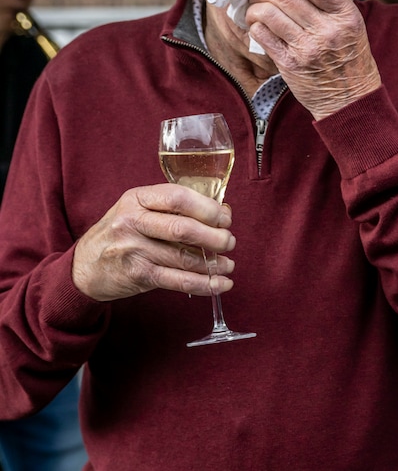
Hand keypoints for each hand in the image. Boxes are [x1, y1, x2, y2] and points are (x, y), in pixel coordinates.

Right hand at [72, 184, 235, 300]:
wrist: (84, 267)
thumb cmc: (122, 233)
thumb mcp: (139, 210)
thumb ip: (175, 209)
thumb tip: (223, 212)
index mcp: (137, 199)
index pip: (178, 197)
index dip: (208, 208)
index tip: (225, 218)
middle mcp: (132, 221)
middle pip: (183, 229)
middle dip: (215, 237)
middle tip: (229, 242)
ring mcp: (133, 249)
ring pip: (184, 257)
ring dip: (213, 264)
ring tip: (228, 265)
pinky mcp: (138, 275)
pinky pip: (178, 280)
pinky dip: (205, 284)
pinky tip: (221, 284)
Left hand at [245, 0, 381, 119]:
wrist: (352, 100)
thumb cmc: (350, 59)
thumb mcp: (351, 26)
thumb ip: (327, 4)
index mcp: (346, 15)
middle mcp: (328, 30)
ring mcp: (309, 48)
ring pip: (268, 13)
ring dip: (254, 7)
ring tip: (255, 10)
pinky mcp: (291, 65)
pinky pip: (262, 35)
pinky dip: (254, 27)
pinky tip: (259, 28)